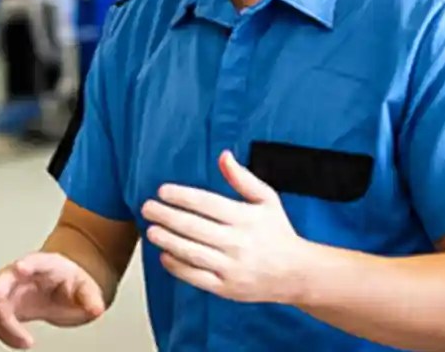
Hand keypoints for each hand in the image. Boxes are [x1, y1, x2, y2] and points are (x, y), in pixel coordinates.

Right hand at [0, 252, 105, 348]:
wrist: (63, 289)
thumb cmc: (71, 283)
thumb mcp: (86, 288)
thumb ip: (91, 297)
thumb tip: (97, 308)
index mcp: (45, 264)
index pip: (34, 261)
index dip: (27, 264)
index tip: (20, 267)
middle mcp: (23, 274)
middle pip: (5, 278)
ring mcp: (12, 290)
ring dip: (1, 320)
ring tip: (22, 340)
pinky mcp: (8, 307)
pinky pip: (0, 321)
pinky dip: (7, 334)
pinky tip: (21, 343)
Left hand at [141, 150, 312, 304]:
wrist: (297, 274)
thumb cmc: (278, 233)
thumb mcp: (267, 200)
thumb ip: (242, 178)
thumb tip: (223, 156)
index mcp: (246, 218)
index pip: (207, 203)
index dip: (182, 196)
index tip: (162, 190)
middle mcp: (237, 243)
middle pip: (194, 227)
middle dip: (166, 216)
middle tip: (147, 208)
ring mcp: (231, 267)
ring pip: (191, 252)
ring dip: (167, 240)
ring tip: (151, 230)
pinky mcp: (226, 288)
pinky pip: (195, 277)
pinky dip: (177, 266)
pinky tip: (165, 255)